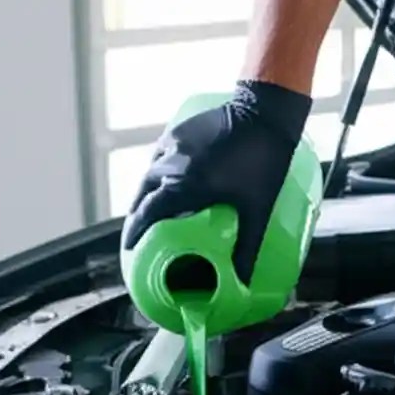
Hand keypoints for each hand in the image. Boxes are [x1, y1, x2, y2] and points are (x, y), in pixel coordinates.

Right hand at [123, 80, 311, 284]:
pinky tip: (167, 180)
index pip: (146, 215)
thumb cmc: (263, 162)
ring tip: (150, 210)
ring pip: (149, 175)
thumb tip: (244, 282)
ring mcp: (172, 145)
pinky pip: (159, 157)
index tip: (129, 249)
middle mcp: (170, 165)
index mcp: (184, 187)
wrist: (265, 112)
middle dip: (136, 217)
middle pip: (141, 196)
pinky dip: (157, 173)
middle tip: (139, 234)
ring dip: (145, 195)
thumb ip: (248, 248)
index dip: (134, 234)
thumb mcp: (257, 210)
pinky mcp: (178, 131)